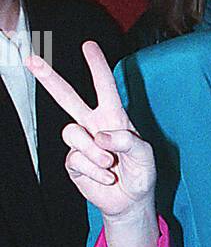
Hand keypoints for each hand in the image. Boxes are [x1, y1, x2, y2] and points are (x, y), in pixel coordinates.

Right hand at [26, 41, 155, 220]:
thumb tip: (101, 136)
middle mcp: (94, 125)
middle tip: (30, 59)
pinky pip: (76, 158)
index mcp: (113, 116)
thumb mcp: (145, 155)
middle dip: (49, 78)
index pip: (104, 87)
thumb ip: (128, 141)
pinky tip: (106, 177)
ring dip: (95, 152)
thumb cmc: (141, 172)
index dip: (96, 66)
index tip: (88, 46)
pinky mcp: (73, 162)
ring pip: (72, 133)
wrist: (130, 201)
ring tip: (110, 165)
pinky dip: (94, 170)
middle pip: (67, 98)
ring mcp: (81, 143)